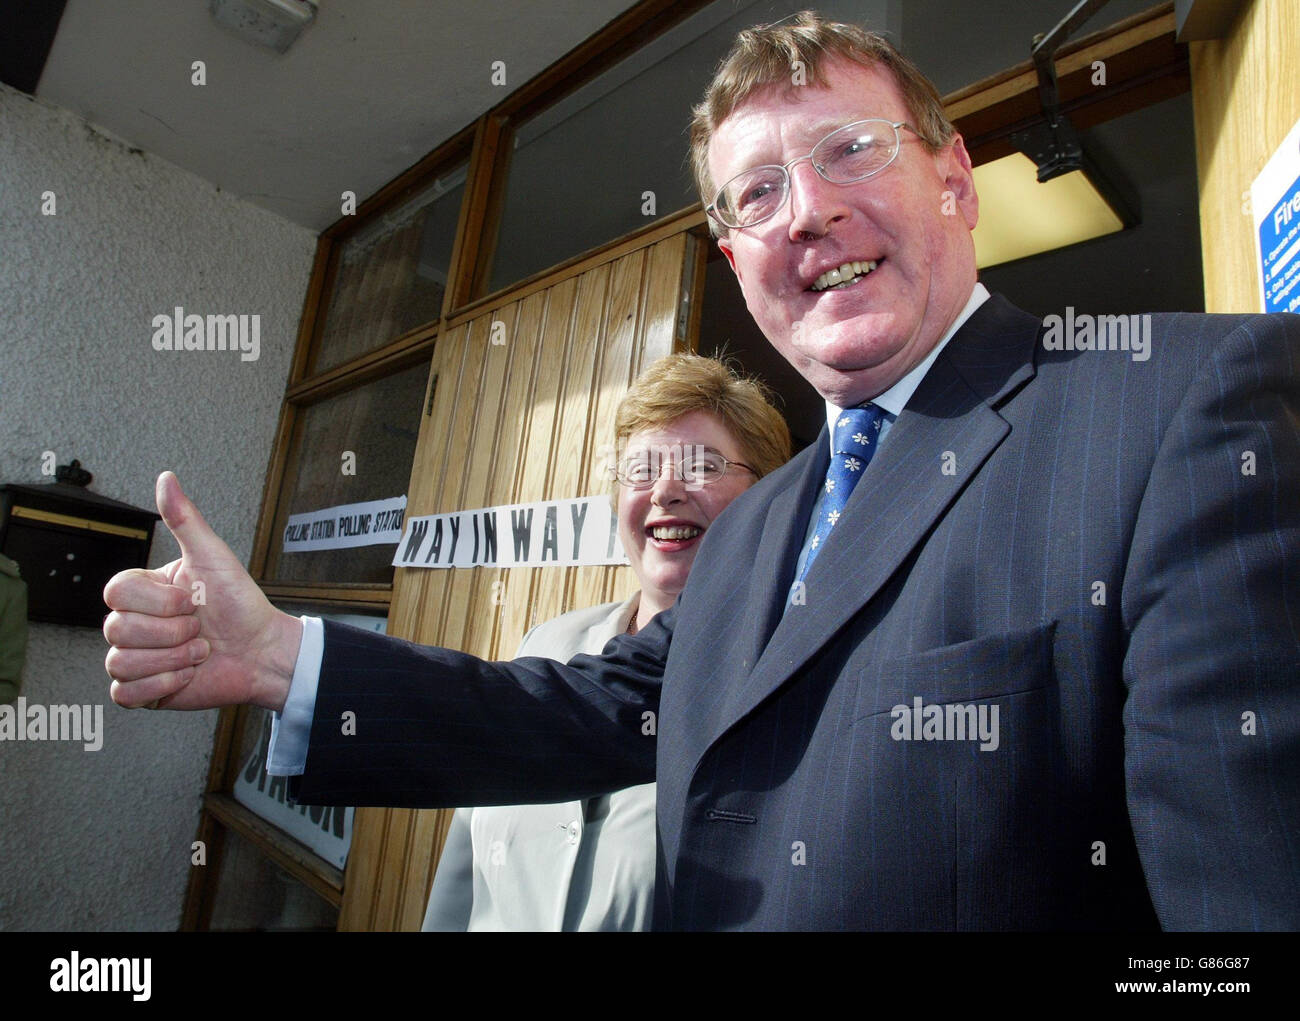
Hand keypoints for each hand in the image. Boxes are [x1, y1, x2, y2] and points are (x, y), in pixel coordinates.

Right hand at [103, 471, 301, 711]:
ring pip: (120, 662)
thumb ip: (186, 520)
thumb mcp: (214, 558)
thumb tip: (167, 479)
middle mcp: (135, 623)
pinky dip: (161, 685)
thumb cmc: (241, 604)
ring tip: (198, 652)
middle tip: (199, 629)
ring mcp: (138, 657)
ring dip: (171, 659)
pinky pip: (125, 694)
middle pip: (116, 629)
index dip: (158, 602)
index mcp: (145, 592)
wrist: (264, 652)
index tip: (190, 600)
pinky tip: (186, 674)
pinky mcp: (144, 690)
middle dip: (171, 633)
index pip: (116, 593)